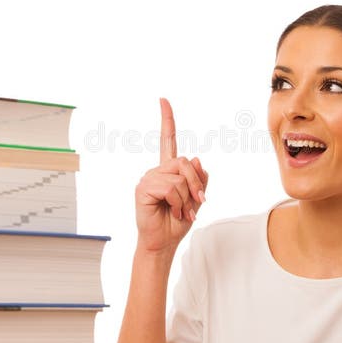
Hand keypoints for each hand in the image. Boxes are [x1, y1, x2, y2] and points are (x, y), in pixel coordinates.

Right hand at [135, 98, 207, 253]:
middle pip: (184, 162)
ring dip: (187, 197)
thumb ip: (198, 178)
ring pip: (179, 176)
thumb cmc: (177, 221)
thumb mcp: (196, 198)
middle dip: (195, 183)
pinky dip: (178, 202)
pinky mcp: (143, 188)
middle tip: (197, 202)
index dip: (167, 120)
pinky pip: (170, 187)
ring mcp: (148, 178)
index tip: (163, 100)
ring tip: (181, 211)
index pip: (168, 140)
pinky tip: (173, 211)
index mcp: (168, 170)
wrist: (164, 242)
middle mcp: (156, 171)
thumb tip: (194, 159)